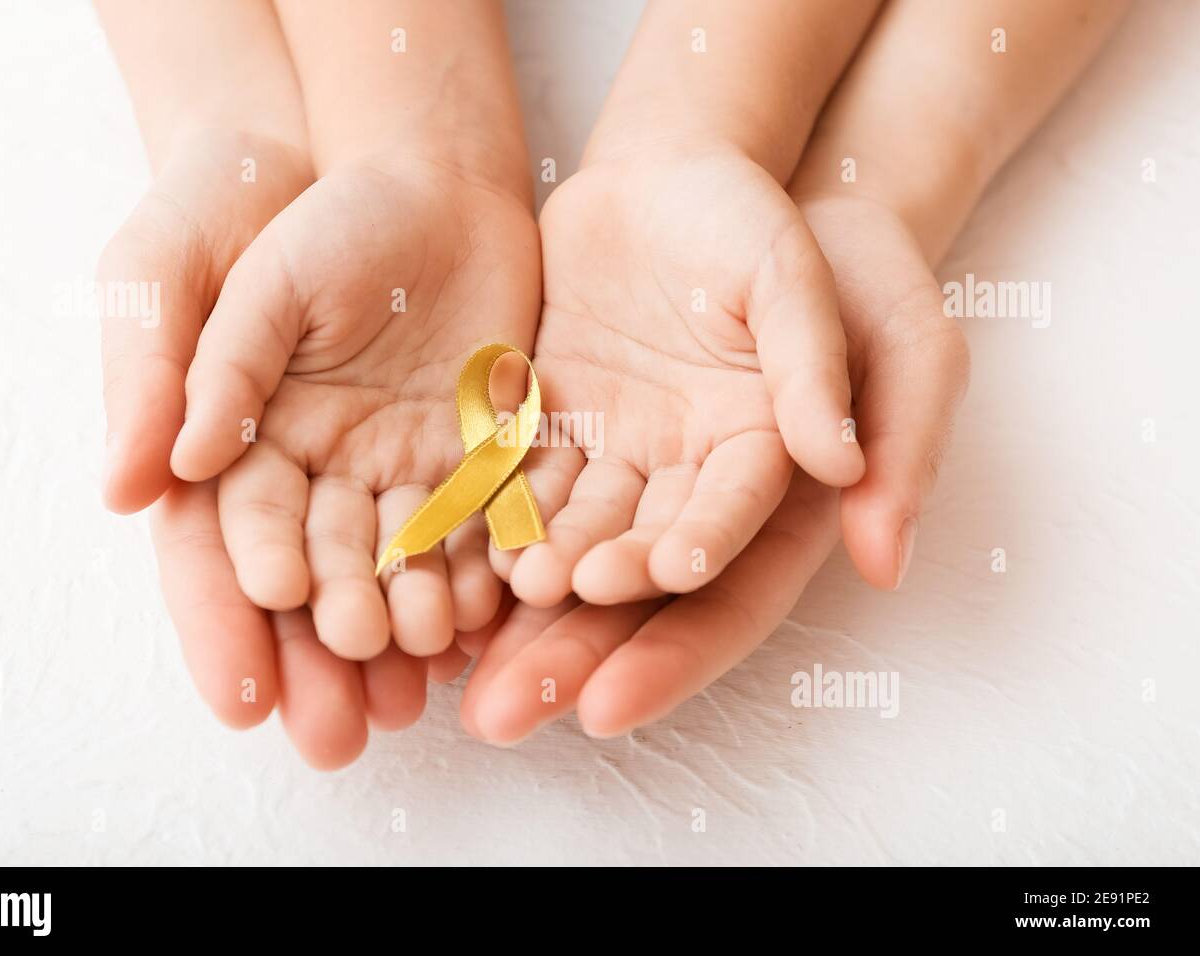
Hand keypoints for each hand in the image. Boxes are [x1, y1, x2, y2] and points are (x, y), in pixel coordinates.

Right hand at [97, 130, 446, 767]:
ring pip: (401, 559)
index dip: (233, 617)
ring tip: (418, 678)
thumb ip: (181, 371)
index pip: (225, 544)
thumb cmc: (292, 212)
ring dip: (408, 622)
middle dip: (328, 646)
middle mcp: (321, 466)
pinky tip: (486, 618)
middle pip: (319, 571)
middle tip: (342, 723)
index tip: (248, 687)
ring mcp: (402, 461)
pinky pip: (478, 519)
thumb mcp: (210, 273)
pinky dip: (481, 568)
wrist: (416, 175)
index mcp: (242, 438)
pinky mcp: (477, 447)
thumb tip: (145, 480)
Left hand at [462, 192, 967, 742]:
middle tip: (504, 716)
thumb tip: (876, 544)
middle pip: (635, 588)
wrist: (697, 168)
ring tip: (454, 654)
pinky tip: (431, 572)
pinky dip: (481, 527)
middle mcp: (691, 483)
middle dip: (573, 653)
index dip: (674, 645)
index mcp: (772, 480)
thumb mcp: (871, 313)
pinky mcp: (556, 418)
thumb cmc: (798, 239)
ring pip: (567, 545)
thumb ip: (877, 420)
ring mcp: (621, 454)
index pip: (729, 582)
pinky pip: (517, 482)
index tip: (608, 698)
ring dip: (515, 607)